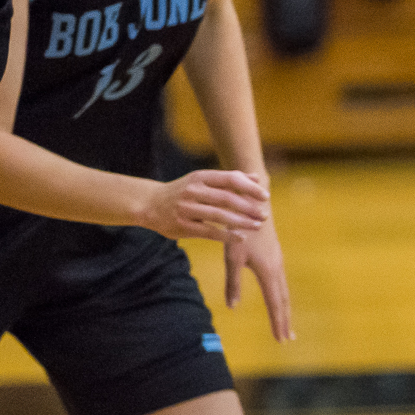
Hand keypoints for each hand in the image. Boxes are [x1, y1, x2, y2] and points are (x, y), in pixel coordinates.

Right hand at [132, 169, 269, 241]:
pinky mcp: (182, 225)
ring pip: (219, 215)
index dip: (250, 188)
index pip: (230, 179)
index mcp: (200, 177)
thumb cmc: (183, 191)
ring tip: (257, 226)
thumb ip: (228, 180)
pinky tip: (240, 238)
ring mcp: (186, 208)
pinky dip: (227, 235)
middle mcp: (193, 190)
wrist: (149, 204)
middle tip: (265, 215)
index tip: (266, 196)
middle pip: (227, 198)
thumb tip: (257, 178)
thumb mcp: (202, 180)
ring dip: (241, 222)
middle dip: (249, 207)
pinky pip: (209, 231)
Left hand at [226, 213, 293, 340]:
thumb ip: (234, 283)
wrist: (255, 203)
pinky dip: (281, 296)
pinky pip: (280, 282)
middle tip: (287, 338)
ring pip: (283, 290)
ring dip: (284, 309)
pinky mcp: (275, 255)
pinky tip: (278, 299)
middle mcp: (276, 268)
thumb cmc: (240, 229)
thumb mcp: (233, 256)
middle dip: (284, 319)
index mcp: (268, 271)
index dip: (277, 322)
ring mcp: (278, 261)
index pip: (274, 303)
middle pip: (283, 299)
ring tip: (285, 324)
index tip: (281, 339)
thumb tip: (232, 306)